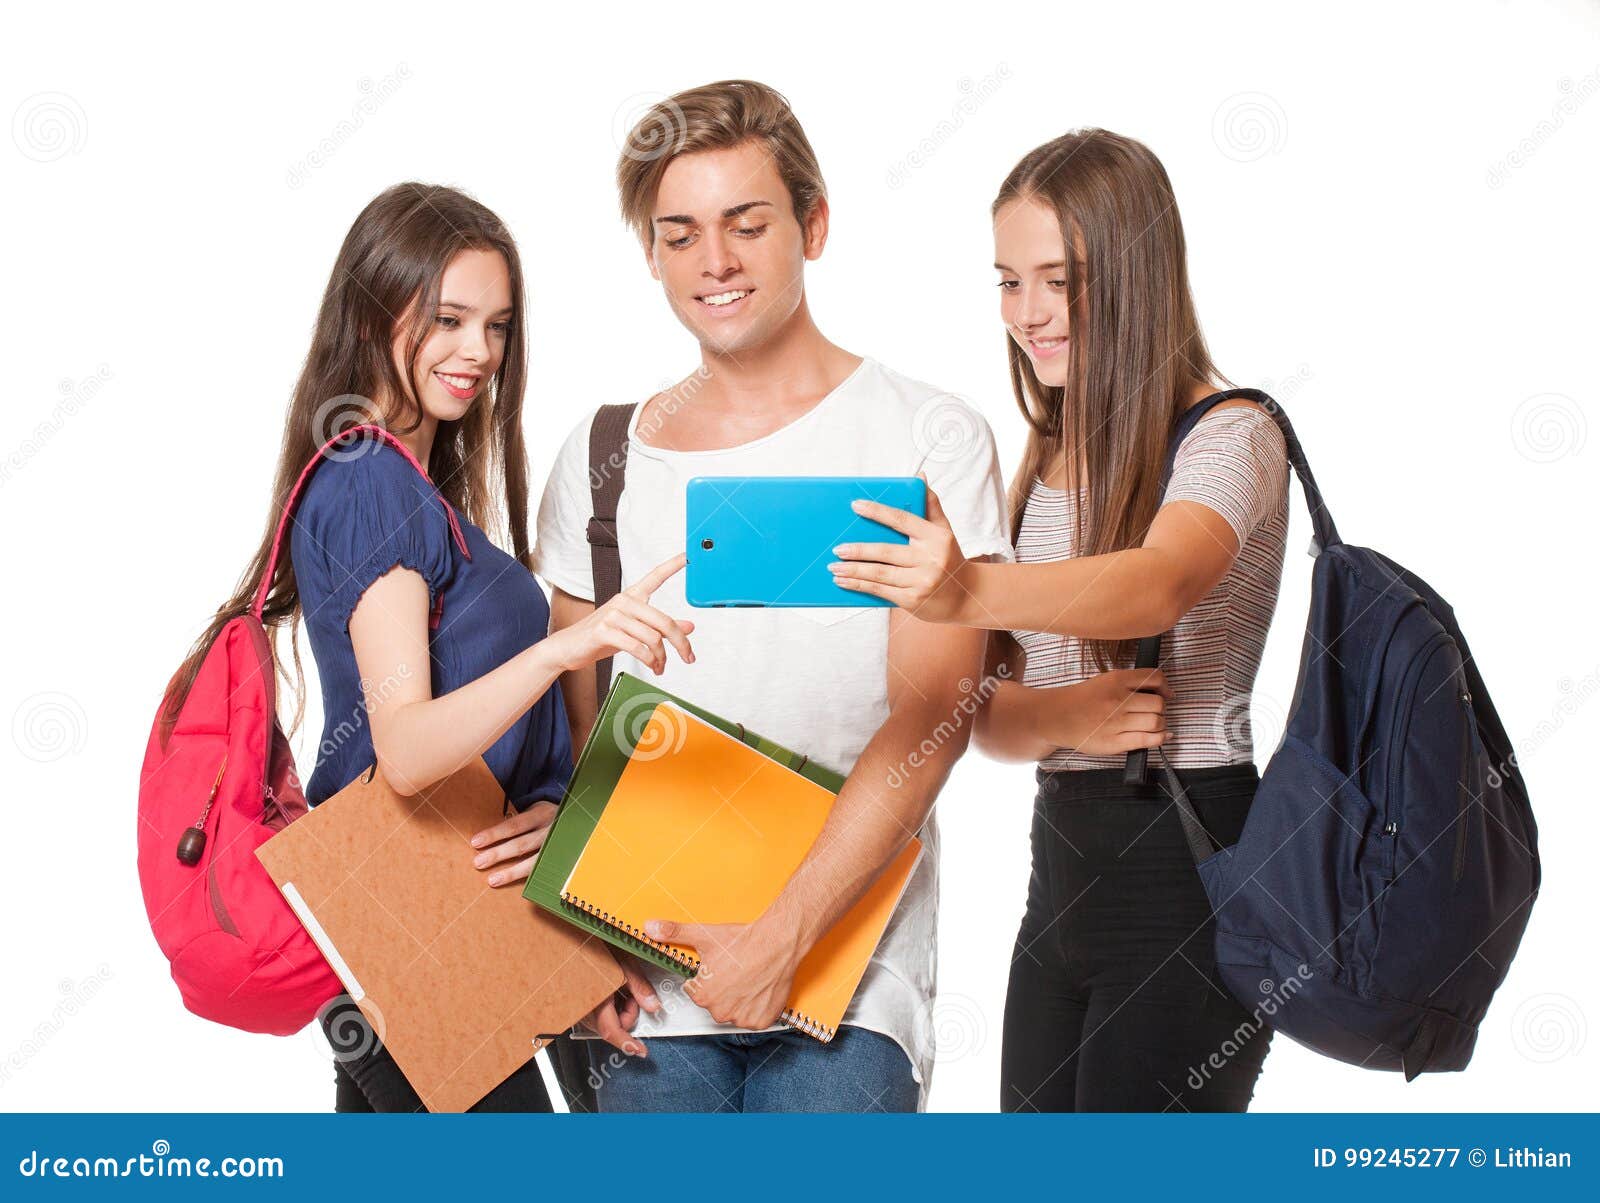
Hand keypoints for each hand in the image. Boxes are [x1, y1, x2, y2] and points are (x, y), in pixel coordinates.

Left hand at [470, 801, 556, 886]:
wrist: (576, 820)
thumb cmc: (547, 818)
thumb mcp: (535, 811)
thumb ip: (519, 823)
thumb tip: (488, 837)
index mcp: (541, 814)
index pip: (515, 825)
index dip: (495, 834)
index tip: (476, 842)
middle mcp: (550, 831)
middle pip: (522, 844)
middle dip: (499, 854)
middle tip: (478, 863)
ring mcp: (558, 847)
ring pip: (533, 861)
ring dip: (511, 872)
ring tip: (492, 880)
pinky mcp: (562, 859)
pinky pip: (543, 871)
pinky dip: (529, 879)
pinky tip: (516, 886)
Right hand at [546, 553, 695, 675]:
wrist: (569, 647)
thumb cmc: (602, 636)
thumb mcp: (635, 629)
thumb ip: (660, 627)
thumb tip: (689, 627)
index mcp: (632, 596)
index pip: (655, 576)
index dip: (673, 565)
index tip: (690, 555)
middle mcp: (624, 601)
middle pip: (664, 622)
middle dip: (681, 643)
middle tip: (688, 657)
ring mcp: (613, 615)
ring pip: (653, 638)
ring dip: (661, 658)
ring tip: (661, 667)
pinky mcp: (604, 631)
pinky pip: (637, 648)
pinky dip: (649, 661)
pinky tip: (651, 666)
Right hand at [579, 953, 659, 1057]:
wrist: (572, 938)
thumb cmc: (595, 946)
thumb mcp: (625, 963)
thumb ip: (639, 987)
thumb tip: (653, 1006)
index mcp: (594, 998)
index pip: (612, 1030)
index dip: (627, 1043)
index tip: (640, 1051)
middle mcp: (582, 1006)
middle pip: (610, 1026)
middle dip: (626, 1014)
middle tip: (629, 993)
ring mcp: (576, 1006)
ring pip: (604, 1021)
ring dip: (617, 1009)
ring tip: (616, 986)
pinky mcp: (575, 1003)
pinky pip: (595, 1014)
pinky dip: (607, 1005)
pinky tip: (608, 988)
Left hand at [644, 917, 799, 1030]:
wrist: (778, 942)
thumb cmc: (742, 941)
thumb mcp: (704, 935)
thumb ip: (674, 933)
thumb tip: (649, 927)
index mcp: (702, 995)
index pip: (698, 991)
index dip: (709, 977)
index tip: (720, 966)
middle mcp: (720, 1012)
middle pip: (716, 1004)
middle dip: (723, 990)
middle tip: (735, 970)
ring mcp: (742, 1018)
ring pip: (735, 1011)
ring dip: (739, 999)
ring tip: (748, 978)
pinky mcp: (761, 1021)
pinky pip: (753, 1019)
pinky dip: (756, 1007)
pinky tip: (758, 988)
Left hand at [827, 484, 970, 622]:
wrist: (966, 597)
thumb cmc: (949, 559)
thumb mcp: (945, 531)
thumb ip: (931, 505)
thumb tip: (919, 477)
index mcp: (936, 537)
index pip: (902, 520)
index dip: (877, 512)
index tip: (855, 505)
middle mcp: (930, 559)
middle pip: (885, 552)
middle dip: (857, 550)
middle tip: (837, 549)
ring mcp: (921, 581)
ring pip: (879, 573)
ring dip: (853, 570)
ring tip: (834, 566)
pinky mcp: (913, 600)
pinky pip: (880, 590)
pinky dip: (859, 586)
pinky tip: (844, 581)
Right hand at [1039, 668, 1171, 756]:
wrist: (1057, 717)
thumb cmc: (1082, 700)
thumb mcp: (1105, 681)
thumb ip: (1131, 683)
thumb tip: (1162, 691)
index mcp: (1117, 680)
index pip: (1155, 679)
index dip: (1166, 687)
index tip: (1167, 694)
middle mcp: (1118, 700)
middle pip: (1159, 704)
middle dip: (1162, 708)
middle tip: (1155, 711)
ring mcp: (1117, 722)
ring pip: (1156, 722)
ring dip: (1161, 724)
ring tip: (1154, 724)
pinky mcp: (1115, 742)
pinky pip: (1148, 740)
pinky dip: (1160, 738)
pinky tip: (1162, 736)